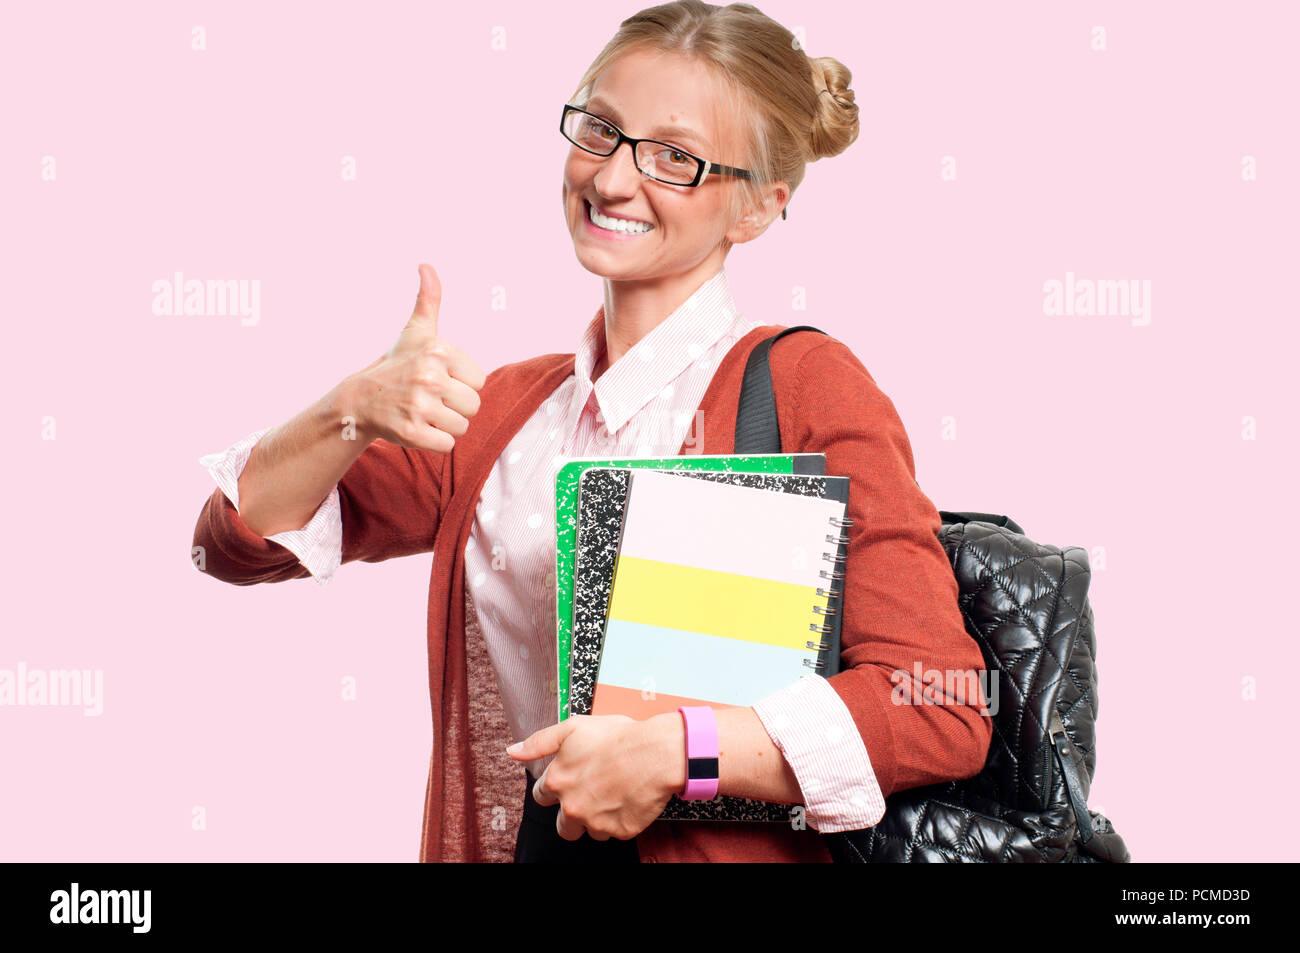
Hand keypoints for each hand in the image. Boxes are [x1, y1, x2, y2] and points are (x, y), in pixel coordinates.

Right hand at [349, 263, 486, 452]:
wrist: (362, 399)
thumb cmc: (397, 364)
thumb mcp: (416, 330)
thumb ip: (429, 299)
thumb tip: (426, 265)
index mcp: (438, 351)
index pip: (479, 380)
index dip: (461, 384)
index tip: (439, 380)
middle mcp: (429, 376)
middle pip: (473, 405)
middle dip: (455, 407)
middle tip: (431, 399)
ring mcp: (419, 405)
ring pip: (461, 427)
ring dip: (445, 425)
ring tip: (424, 413)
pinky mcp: (411, 432)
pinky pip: (447, 445)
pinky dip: (435, 441)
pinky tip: (418, 428)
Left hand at [506, 714, 686, 841]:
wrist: (656, 753)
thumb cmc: (618, 737)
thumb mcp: (573, 728)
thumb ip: (539, 742)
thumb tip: (513, 751)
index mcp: (557, 781)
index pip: (541, 796)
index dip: (556, 786)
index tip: (570, 779)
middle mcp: (571, 806)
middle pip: (562, 824)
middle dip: (572, 810)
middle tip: (592, 791)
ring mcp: (595, 822)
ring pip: (588, 830)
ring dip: (596, 817)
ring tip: (612, 793)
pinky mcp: (619, 831)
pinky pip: (613, 832)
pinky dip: (618, 820)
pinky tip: (626, 799)